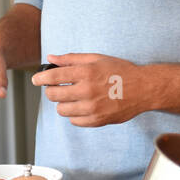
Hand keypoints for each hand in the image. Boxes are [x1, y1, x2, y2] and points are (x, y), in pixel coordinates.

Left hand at [32, 53, 149, 126]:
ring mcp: (92, 107)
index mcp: (86, 73)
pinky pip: (75, 121)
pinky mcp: (98, 120)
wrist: (143, 89)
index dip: (40, 78)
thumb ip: (72, 59)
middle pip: (54, 95)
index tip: (36, 80)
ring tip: (73, 98)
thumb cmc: (121, 71)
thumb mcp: (97, 59)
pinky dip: (75, 115)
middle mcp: (87, 91)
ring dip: (63, 104)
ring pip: (62, 110)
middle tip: (57, 88)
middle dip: (51, 91)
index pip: (53, 77)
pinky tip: (83, 107)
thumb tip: (51, 58)